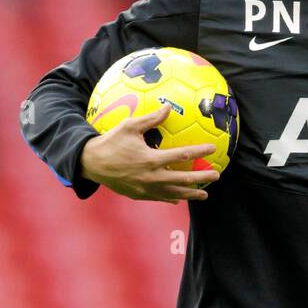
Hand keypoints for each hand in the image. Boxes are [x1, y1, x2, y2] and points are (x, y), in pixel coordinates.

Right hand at [80, 104, 219, 202]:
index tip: (212, 149)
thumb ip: (151, 119)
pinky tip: (180, 199)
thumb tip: (168, 108)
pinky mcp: (140, 196)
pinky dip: (172, 198)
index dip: (199, 151)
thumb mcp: (129, 126)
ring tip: (204, 194)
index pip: (182, 155)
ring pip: (174, 193)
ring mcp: (147, 189)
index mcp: (152, 159)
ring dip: (191, 193)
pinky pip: (160, 198)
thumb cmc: (111, 142)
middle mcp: (152, 177)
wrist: (92, 164)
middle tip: (216, 175)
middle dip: (202, 177)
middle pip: (184, 179)